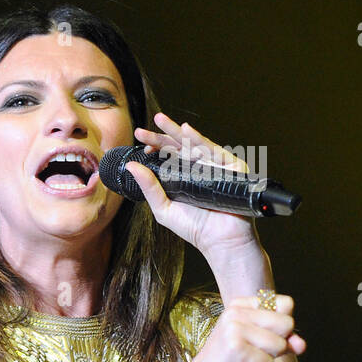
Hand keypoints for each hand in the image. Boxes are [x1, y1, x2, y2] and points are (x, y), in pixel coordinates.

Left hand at [127, 112, 260, 259]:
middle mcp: (199, 169)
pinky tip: (186, 131)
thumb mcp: (163, 207)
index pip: (167, 157)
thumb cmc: (194, 227)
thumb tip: (131, 166)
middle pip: (178, 147)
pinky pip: (213, 149)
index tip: (139, 142)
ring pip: (193, 144)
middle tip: (143, 130)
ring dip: (176, 132)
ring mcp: (215, 166)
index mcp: (183, 177)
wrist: (220, 240)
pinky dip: (199, 139)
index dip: (154, 148)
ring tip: (160, 121)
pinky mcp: (230, 167)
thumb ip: (149, 187)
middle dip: (160, 136)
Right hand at [180, 294, 305, 361]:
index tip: (260, 336)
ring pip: (279, 345)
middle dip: (277, 344)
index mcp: (239, 305)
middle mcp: (235, 312)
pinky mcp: (235, 349)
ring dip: (266, 360)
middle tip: (251, 351)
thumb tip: (302, 345)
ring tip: (243, 360)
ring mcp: (233, 330)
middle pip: (287, 324)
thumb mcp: (258, 343)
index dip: (283, 326)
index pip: (286, 304)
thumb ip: (283, 339)